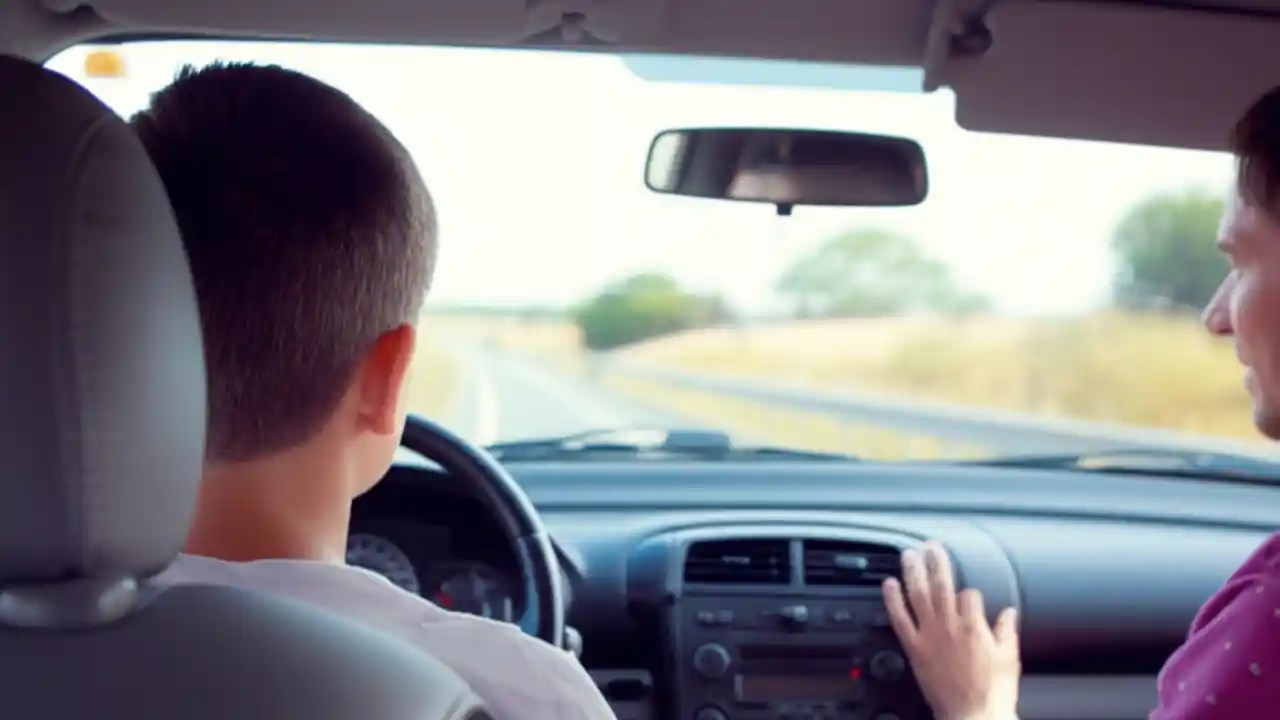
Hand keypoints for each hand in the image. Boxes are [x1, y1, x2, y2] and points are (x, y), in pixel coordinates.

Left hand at [881, 541, 1020, 719]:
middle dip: (937, 561)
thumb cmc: (993, 692)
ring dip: (914, 571)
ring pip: (919, 595)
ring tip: (909, 554)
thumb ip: (1007, 631)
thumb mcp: (1009, 658)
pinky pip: (899, 619)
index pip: (969, 593)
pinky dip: (892, 600)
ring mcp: (930, 636)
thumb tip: (1009, 612)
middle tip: (931, 544)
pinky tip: (888, 584)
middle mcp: (950, 626)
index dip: (969, 591)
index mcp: (974, 626)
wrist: (974, 715)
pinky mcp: (915, 649)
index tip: (968, 594)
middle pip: (942, 584)